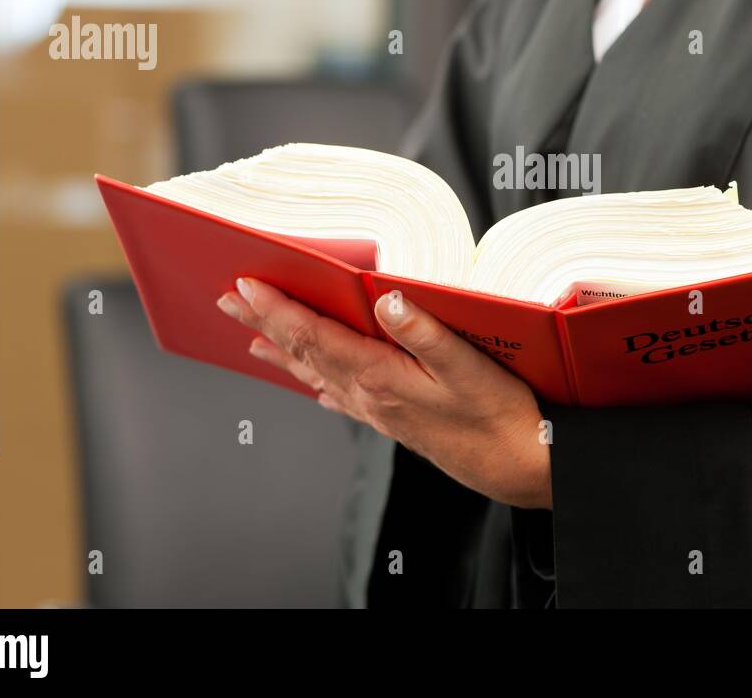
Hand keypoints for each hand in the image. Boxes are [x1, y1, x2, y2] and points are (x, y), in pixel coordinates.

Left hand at [216, 279, 551, 509]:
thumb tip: (387, 299)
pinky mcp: (397, 421)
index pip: (315, 336)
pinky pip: (344, 398)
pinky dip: (321, 384)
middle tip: (228, 304)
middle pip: (306, 354)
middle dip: (266, 326)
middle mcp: (372, 396)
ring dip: (285, 354)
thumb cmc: (502, 417)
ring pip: (319, 376)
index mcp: (382, 376)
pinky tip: (316, 386)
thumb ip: (425, 332)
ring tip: (254, 341)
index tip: (247, 284)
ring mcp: (381, 412)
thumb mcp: (469, 367)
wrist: (523, 467)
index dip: (278, 309)